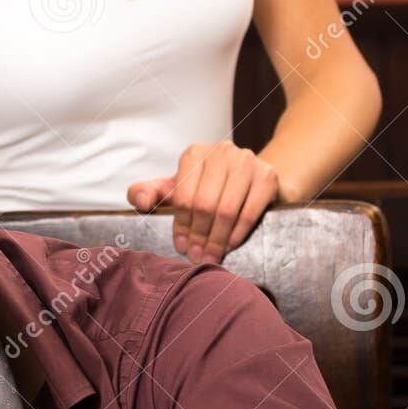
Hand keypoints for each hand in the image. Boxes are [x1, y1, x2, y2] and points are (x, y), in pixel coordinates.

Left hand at [128, 141, 279, 264]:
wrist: (253, 183)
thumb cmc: (209, 188)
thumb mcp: (176, 188)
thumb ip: (149, 192)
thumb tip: (140, 201)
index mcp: (195, 153)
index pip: (184, 195)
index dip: (181, 225)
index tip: (181, 247)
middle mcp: (221, 151)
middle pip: (205, 204)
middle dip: (199, 235)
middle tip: (197, 256)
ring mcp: (247, 161)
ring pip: (227, 209)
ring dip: (217, 239)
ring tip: (211, 256)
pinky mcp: (267, 176)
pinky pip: (250, 211)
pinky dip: (238, 233)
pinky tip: (231, 245)